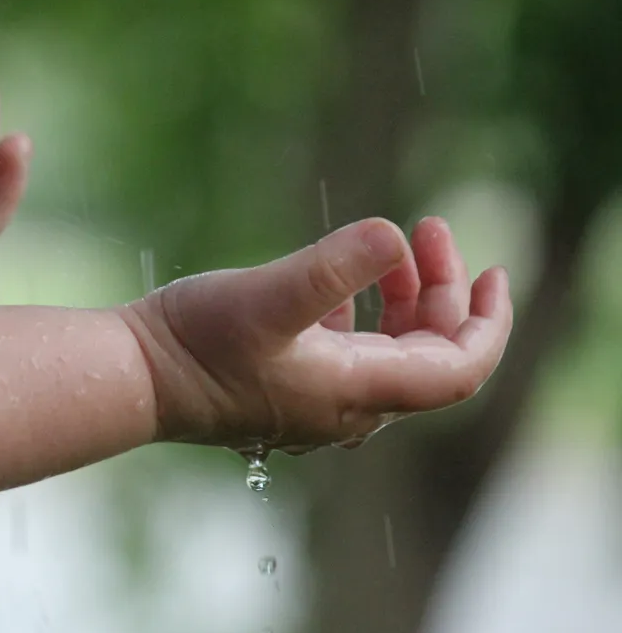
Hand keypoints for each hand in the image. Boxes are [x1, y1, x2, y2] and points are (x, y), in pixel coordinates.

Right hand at [123, 217, 512, 451]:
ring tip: (395, 244)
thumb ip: (332, 268)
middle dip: (441, 289)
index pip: (458, 369)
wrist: (137, 377)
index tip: (495, 268)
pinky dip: (365, 311)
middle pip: (429, 353)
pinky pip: (352, 351)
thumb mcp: (268, 297)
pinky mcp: (290, 385)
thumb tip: (393, 233)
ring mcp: (318, 398)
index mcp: (357, 390)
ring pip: (392, 350)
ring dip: (405, 296)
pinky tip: (340, 284)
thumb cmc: (197, 342)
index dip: (488, 321)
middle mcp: (347, 404)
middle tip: (426, 227)